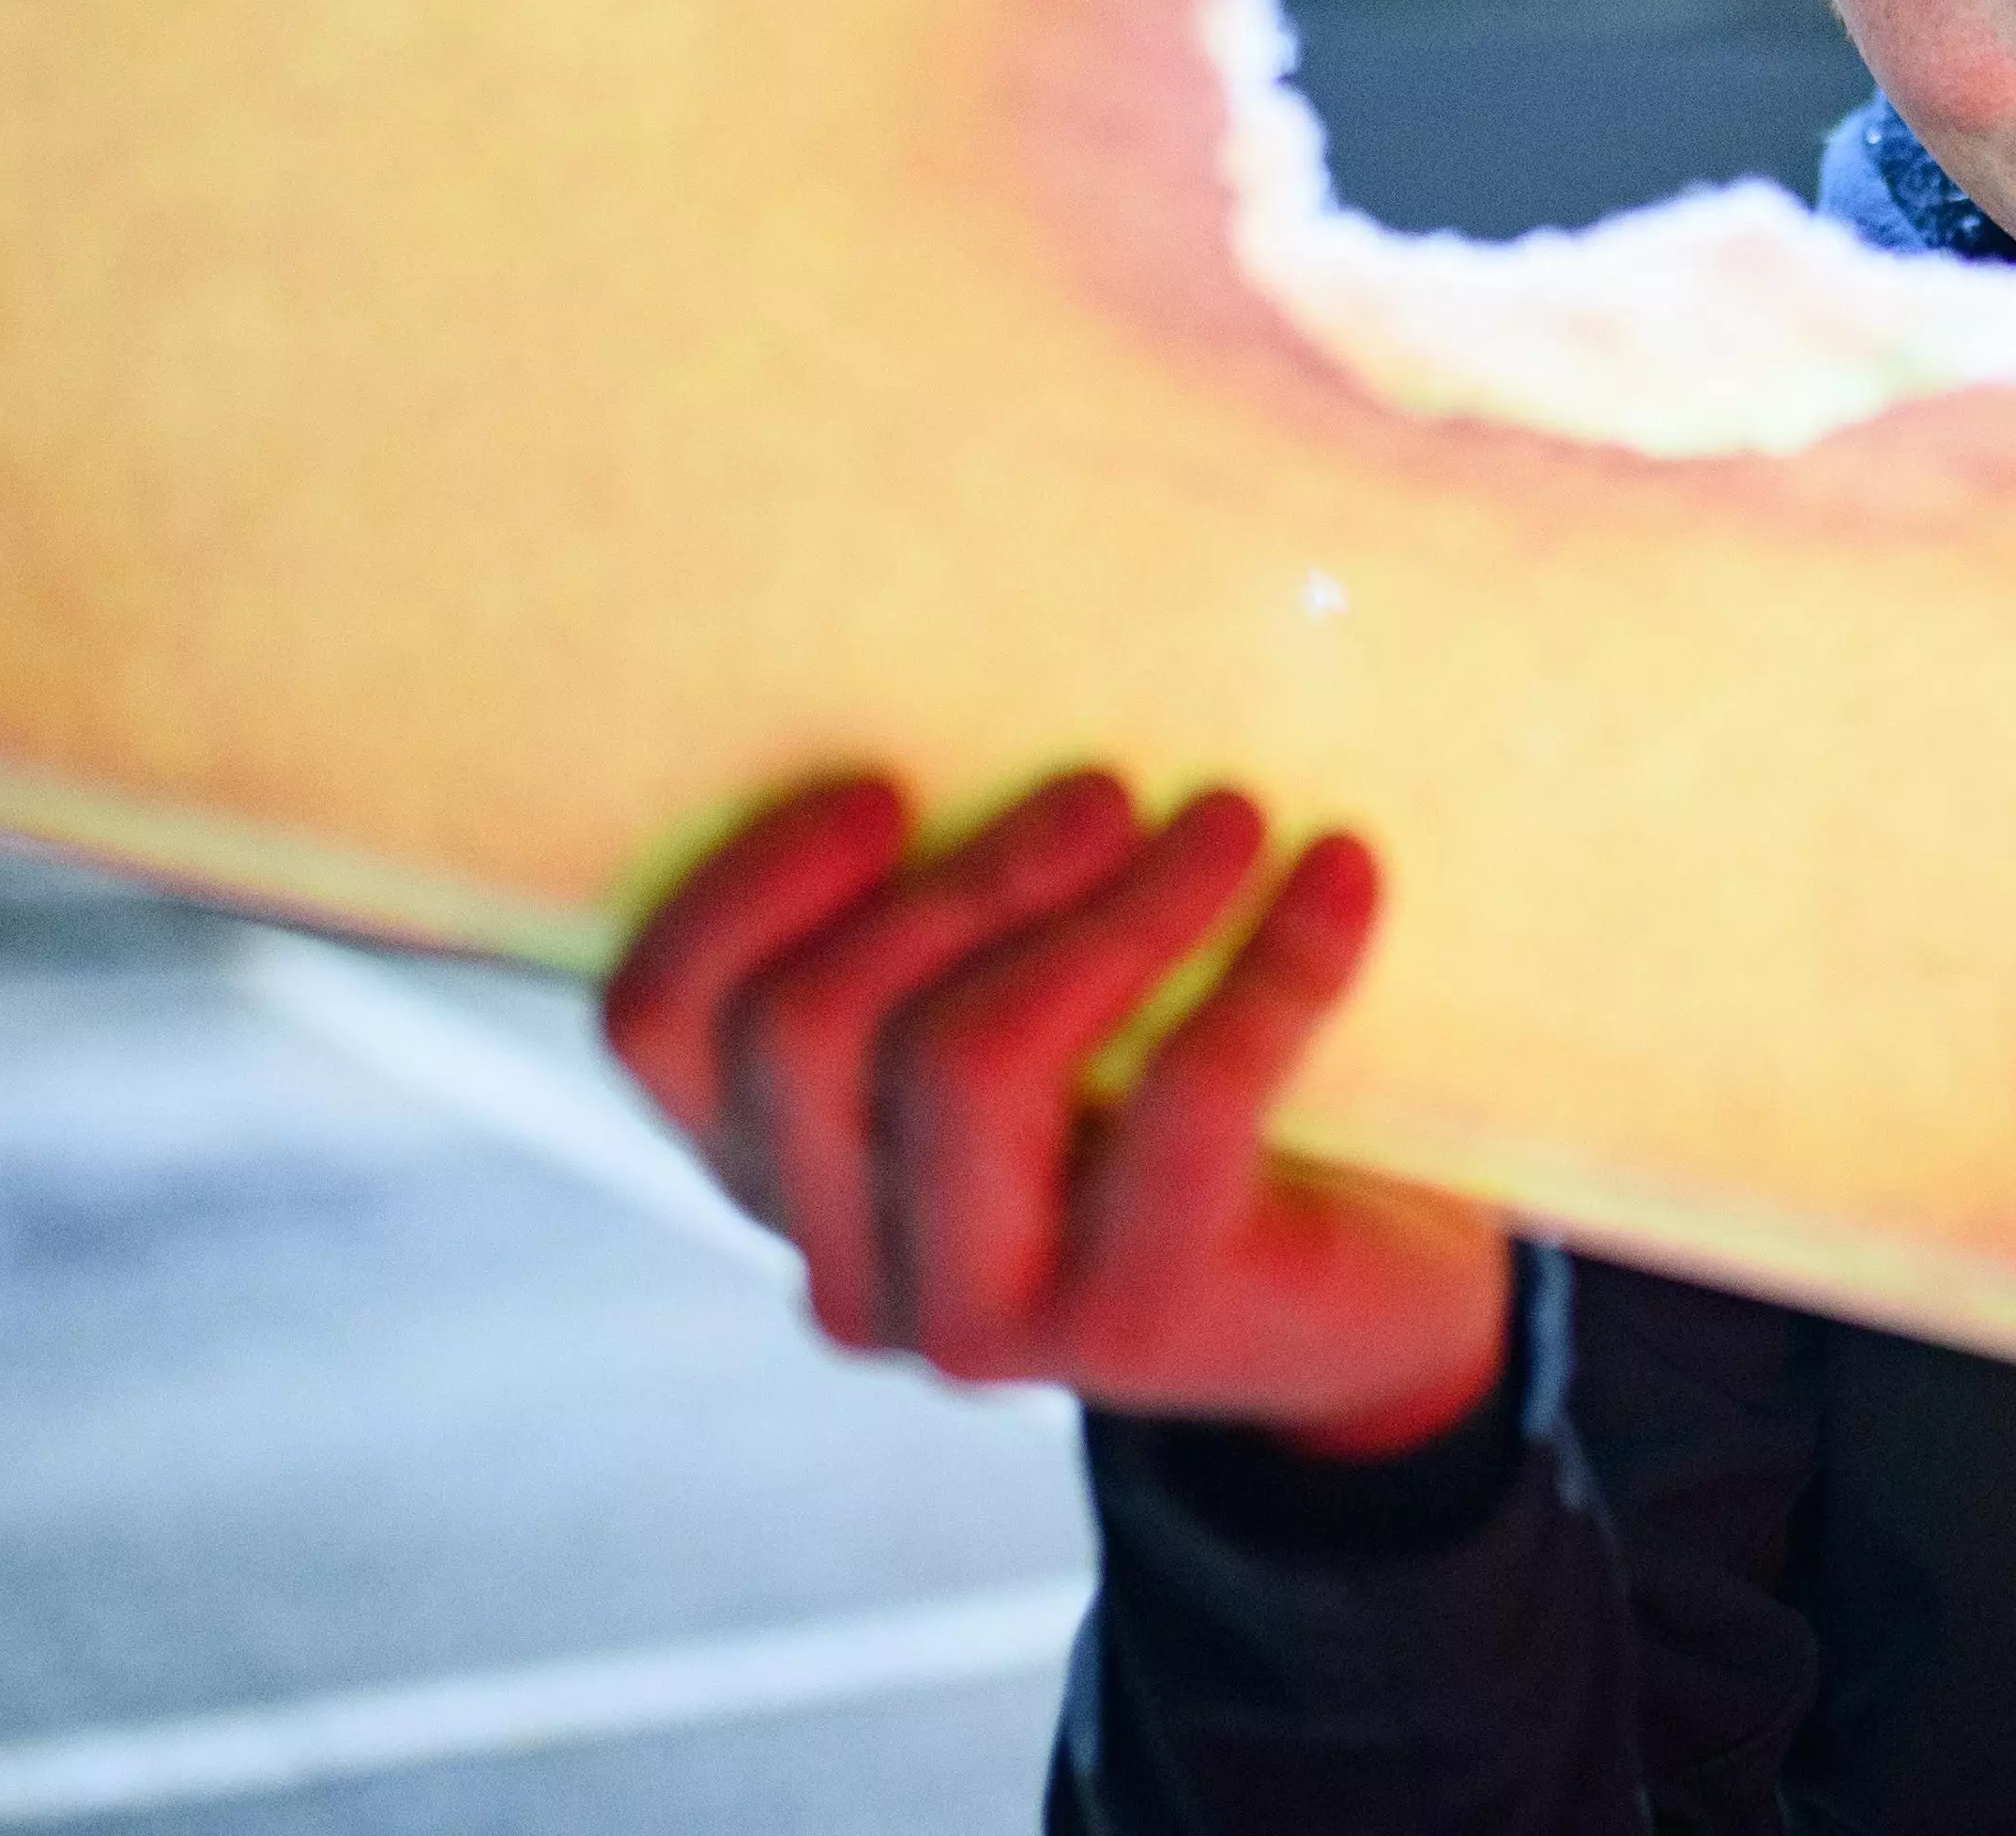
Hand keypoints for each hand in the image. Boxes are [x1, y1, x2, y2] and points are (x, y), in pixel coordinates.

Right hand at [601, 772, 1508, 1458]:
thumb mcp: (1046, 1007)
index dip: (739, 892)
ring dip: (1114, 910)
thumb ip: (976, 909)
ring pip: (972, 1066)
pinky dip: (1271, 964)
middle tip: (1106, 790)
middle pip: (810, 1031)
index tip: (883, 787)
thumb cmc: (1179, 1102)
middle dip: (958, 880)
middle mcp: (844, 1258)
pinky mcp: (1131, 1328)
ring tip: (1229, 817)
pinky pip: (1183, 1106)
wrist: (1360, 1301)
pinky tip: (1337, 873)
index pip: (655, 1028)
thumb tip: (995, 687)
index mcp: (780, 1160)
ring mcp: (972, 1320)